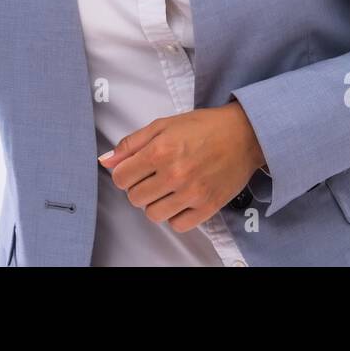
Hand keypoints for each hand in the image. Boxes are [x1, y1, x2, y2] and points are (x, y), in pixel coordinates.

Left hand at [98, 101, 266, 232]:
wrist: (244, 135)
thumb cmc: (203, 127)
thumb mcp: (163, 125)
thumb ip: (131, 143)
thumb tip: (106, 161)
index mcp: (160, 150)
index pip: (121, 177)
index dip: (124, 173)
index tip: (134, 170)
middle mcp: (174, 173)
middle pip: (134, 198)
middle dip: (138, 188)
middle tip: (153, 177)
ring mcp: (192, 193)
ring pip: (153, 215)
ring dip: (155, 203)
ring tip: (167, 188)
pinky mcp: (208, 207)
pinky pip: (177, 225)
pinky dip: (175, 215)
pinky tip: (180, 199)